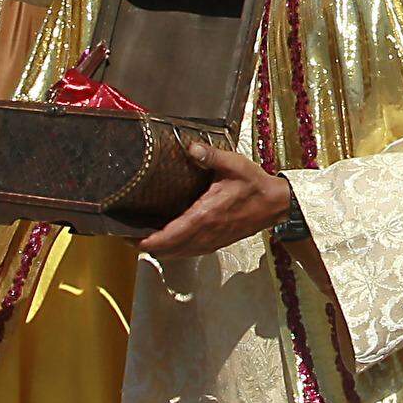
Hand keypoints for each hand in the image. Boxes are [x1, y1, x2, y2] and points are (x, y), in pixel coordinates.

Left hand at [137, 141, 292, 257]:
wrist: (276, 205)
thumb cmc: (254, 185)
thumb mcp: (234, 165)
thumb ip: (210, 156)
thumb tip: (190, 147)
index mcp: (204, 216)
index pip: (167, 237)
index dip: (144, 240)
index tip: (126, 234)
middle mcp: (204, 234)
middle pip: (166, 251)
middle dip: (144, 245)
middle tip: (126, 232)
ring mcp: (210, 242)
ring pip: (176, 254)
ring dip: (158, 249)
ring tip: (141, 235)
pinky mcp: (215, 244)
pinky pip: (187, 252)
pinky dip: (172, 249)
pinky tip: (166, 237)